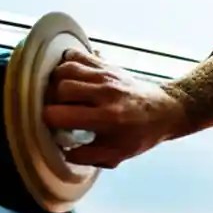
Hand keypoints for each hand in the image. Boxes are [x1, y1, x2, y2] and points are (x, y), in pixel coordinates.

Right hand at [43, 49, 190, 168]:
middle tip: (54, 109)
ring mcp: (106, 75)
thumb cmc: (139, 135)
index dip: (48, 121)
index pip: (61, 114)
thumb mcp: (116, 156)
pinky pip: (77, 56)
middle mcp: (105, 93)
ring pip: (65, 69)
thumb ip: (86, 157)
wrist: (164, 110)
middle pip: (60, 88)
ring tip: (58, 94)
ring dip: (55, 82)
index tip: (50, 125)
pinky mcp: (106, 64)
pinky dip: (66, 64)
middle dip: (49, 100)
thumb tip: (61, 150)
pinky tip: (67, 78)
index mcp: (106, 118)